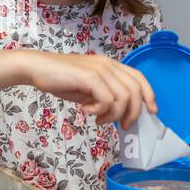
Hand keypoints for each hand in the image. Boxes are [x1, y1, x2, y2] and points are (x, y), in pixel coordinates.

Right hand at [0, 49, 156, 126]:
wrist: (37, 68)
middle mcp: (108, 65)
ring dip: (113, 115)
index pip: (139, 78)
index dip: (149, 95)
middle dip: (132, 113)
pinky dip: (99, 111)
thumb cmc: (61, 79)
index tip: (151, 111)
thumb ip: (104, 96)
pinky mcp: (89, 77)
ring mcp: (99, 69)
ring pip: (122, 98)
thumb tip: (117, 113)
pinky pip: (106, 100)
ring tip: (98, 119)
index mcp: (110, 65)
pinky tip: (85, 111)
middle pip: (135, 90)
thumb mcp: (88, 88)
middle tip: (121, 125)